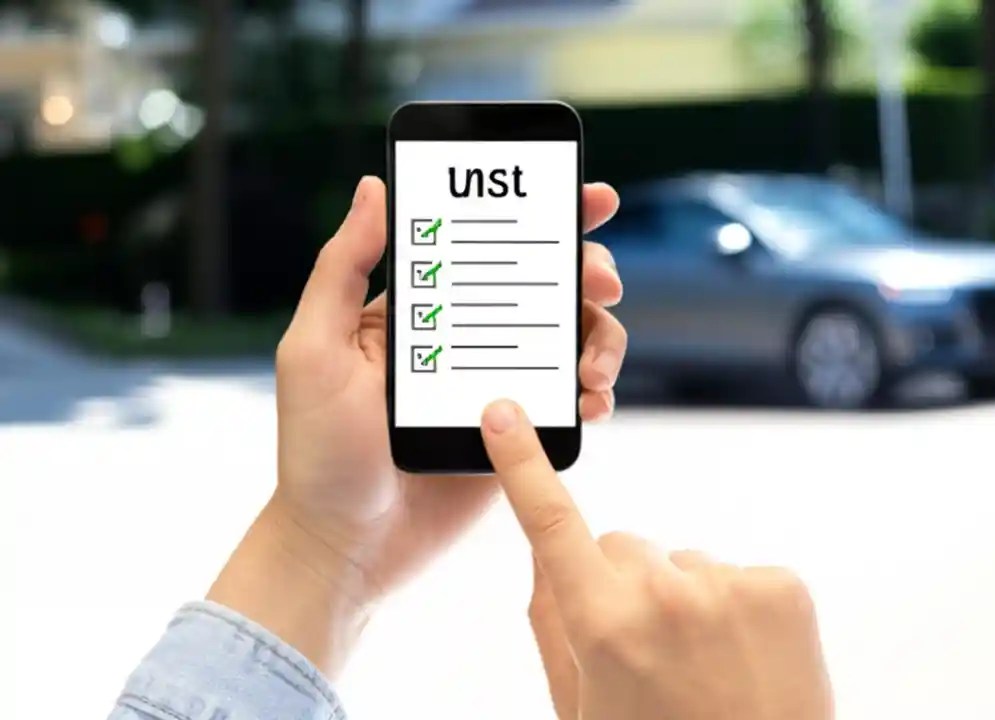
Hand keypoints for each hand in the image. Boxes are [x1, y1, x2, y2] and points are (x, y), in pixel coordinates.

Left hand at [207, 177, 625, 675]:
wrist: (345, 546)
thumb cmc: (316, 450)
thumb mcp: (313, 348)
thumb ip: (342, 268)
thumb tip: (374, 188)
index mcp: (423, 309)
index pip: (487, 244)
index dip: (544, 213)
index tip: (590, 197)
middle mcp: (467, 339)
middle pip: (547, 286)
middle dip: (588, 271)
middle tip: (602, 281)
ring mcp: (498, 386)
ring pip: (572, 339)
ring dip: (601, 337)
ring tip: (595, 365)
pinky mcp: (519, 434)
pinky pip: (571, 400)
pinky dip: (595, 392)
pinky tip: (592, 400)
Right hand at [480, 401, 834, 719]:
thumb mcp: (582, 708)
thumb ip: (551, 627)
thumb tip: (541, 557)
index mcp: (603, 626)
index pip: (552, 526)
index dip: (522, 466)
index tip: (504, 414)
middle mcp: (664, 594)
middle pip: (622, 546)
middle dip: (623, 585)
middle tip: (652, 658)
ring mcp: (729, 586)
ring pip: (683, 562)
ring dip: (687, 601)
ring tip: (708, 671)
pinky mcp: (783, 587)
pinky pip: (738, 574)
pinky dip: (738, 609)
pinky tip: (746, 661)